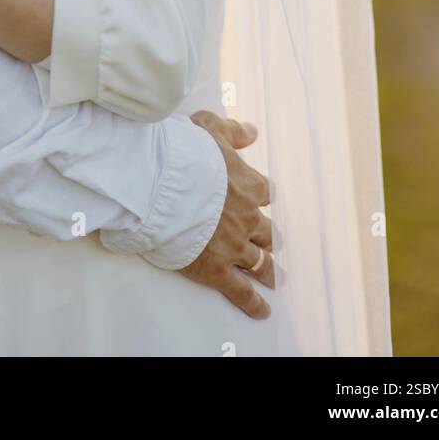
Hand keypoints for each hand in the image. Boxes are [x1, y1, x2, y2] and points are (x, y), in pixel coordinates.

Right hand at [179, 111, 274, 318]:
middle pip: (267, 231)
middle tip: (271, 243)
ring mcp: (234, 246)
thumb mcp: (210, 129)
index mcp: (246, 185)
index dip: (261, 196)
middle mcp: (246, 217)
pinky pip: (241, 290)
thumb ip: (233, 132)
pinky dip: (253, 302)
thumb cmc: (183, 153)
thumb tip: (252, 133)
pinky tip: (263, 311)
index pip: (264, 192)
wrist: (161, 185)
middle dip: (269, 237)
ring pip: (260, 261)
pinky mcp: (216, 269)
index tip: (259, 199)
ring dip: (269, 270)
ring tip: (277, 278)